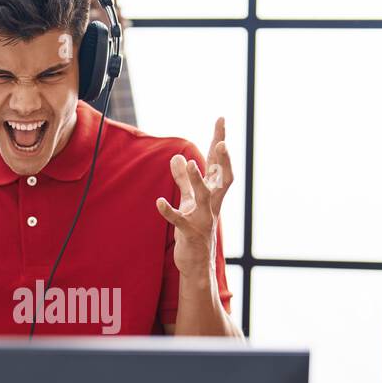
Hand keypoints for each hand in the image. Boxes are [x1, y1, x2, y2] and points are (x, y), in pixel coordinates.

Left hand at [156, 117, 233, 279]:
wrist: (197, 262)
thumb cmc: (194, 228)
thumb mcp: (189, 201)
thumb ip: (183, 180)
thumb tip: (177, 156)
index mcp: (213, 193)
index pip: (218, 164)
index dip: (220, 142)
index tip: (221, 119)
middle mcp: (213, 204)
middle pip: (222, 179)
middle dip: (223, 161)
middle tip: (222, 144)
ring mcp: (204, 219)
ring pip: (205, 197)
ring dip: (197, 181)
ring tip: (190, 164)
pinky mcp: (190, 233)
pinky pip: (180, 221)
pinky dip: (169, 211)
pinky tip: (158, 202)